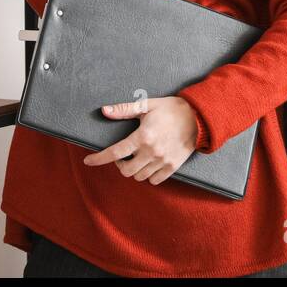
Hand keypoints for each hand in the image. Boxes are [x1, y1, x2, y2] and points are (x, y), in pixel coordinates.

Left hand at [82, 96, 198, 185]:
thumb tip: (104, 111)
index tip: (88, 160)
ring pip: (139, 176)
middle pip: (126, 170)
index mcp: (143, 136)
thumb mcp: (147, 105)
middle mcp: (151, 152)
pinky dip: (148, 175)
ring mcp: (163, 161)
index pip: (115, 152)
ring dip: (133, 170)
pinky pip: (154, 180)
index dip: (99, 158)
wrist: (199, 117)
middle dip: (119, 164)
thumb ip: (124, 109)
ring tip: (136, 159)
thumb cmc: (171, 109)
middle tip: (123, 156)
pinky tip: (148, 165)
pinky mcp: (173, 167)